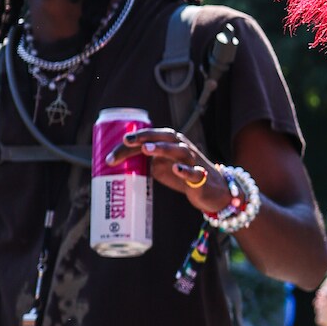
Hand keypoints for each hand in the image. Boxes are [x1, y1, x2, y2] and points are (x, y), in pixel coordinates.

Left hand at [114, 126, 234, 216]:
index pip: (153, 136)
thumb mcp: (160, 166)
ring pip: (180, 150)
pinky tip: (177, 169)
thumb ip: (143, 162)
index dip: (137, 138)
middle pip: (166, 137)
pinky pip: (195, 172)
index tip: (120, 141)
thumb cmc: (182, 174)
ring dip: (163, 148)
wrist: (212, 189)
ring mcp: (193, 161)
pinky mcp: (201, 177)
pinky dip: (186, 170)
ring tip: (146, 149)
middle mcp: (183, 148)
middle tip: (128, 140)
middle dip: (146, 137)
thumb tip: (114, 164)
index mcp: (172, 143)